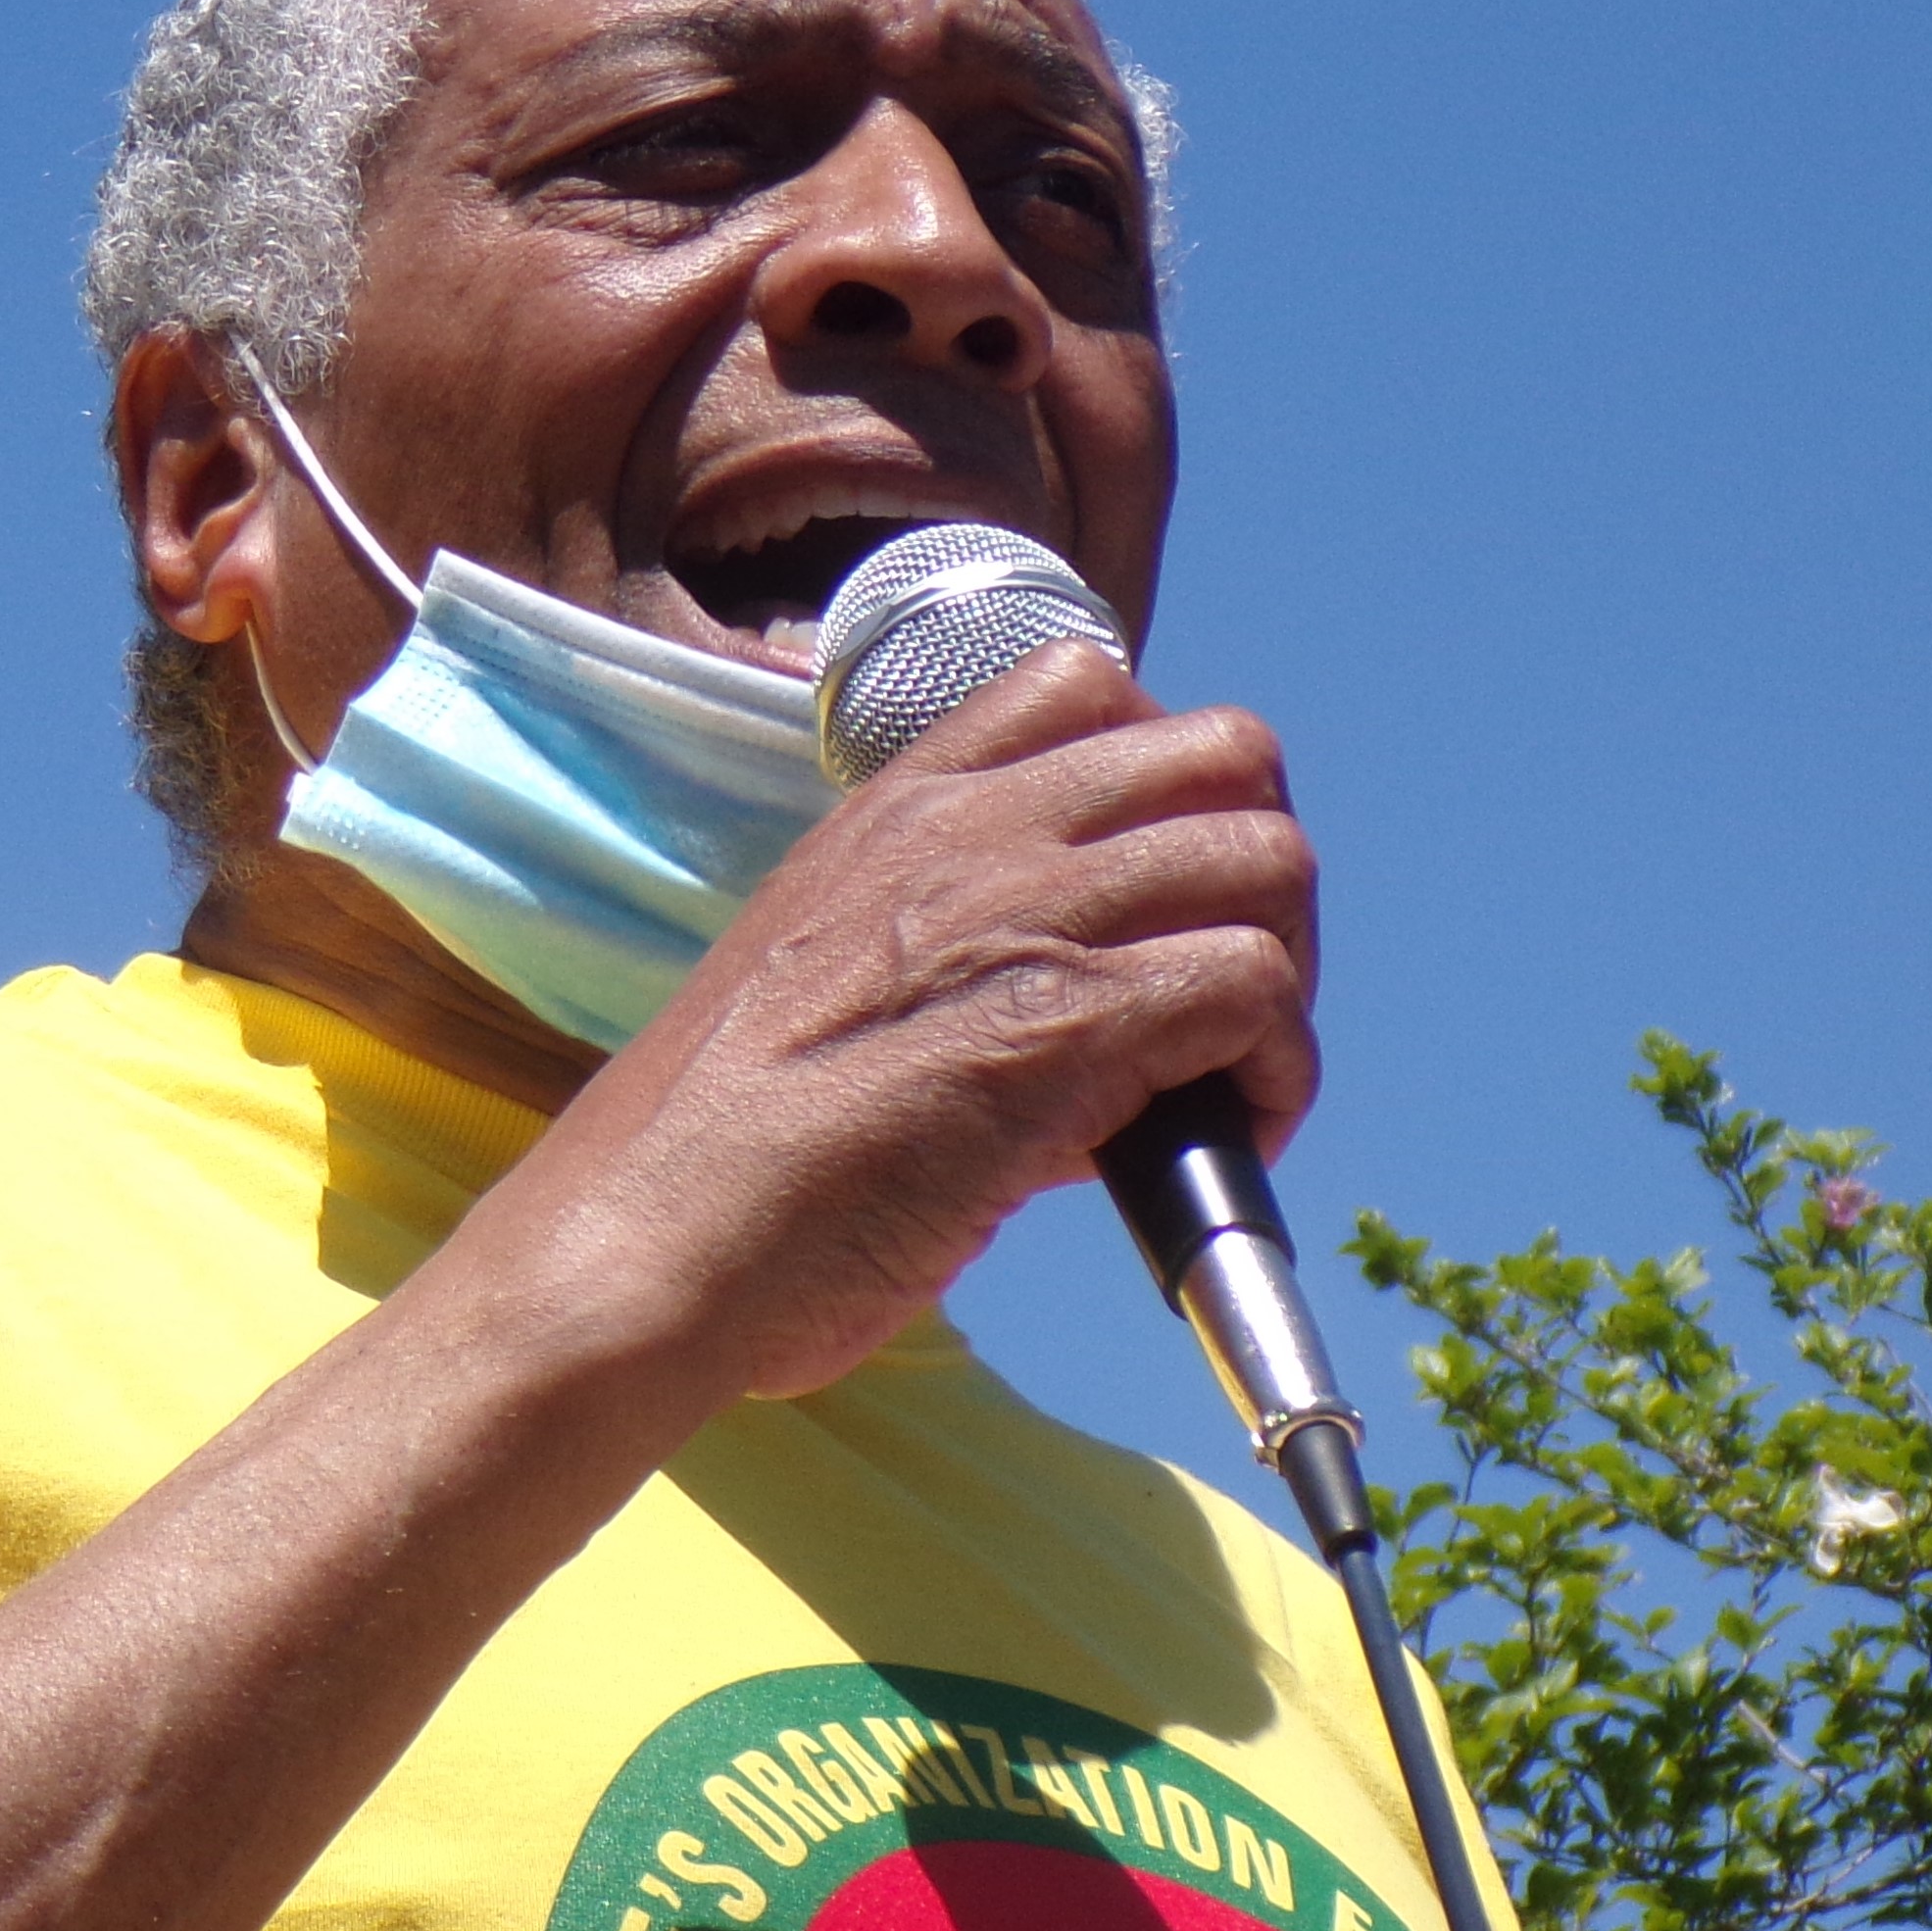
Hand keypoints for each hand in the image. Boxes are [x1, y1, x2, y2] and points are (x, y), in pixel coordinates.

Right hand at [456, 637, 1315, 1400]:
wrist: (645, 1245)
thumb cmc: (719, 1162)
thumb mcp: (825, 995)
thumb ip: (946, 971)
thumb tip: (1092, 1046)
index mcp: (900, 814)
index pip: (1090, 685)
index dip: (1167, 787)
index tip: (1148, 902)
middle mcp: (969, 833)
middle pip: (1226, 753)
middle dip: (1257, 871)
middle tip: (1220, 999)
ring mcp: (1023, 916)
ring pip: (1269, 856)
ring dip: (1286, 972)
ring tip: (1234, 1077)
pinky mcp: (1065, 1028)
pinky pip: (1255, 988)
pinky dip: (1280, 1068)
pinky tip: (1228, 1134)